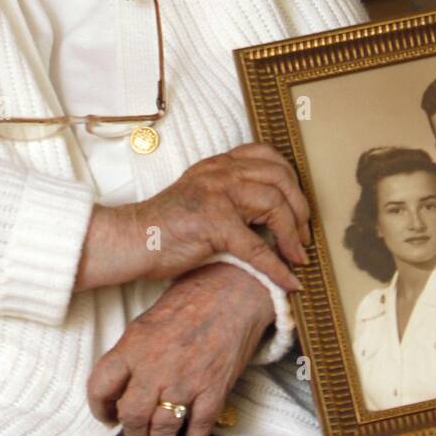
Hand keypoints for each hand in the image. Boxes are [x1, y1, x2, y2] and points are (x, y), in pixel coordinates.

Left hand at [86, 261, 274, 435]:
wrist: (236, 287)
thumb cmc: (193, 296)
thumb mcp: (150, 318)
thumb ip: (135, 351)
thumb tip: (124, 384)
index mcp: (135, 344)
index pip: (101, 385)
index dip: (99, 408)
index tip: (106, 417)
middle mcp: (156, 365)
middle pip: (131, 416)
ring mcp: (186, 379)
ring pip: (162, 430)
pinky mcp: (214, 388)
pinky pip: (198, 429)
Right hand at [132, 142, 309, 290]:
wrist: (130, 239)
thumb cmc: (166, 225)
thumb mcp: (201, 195)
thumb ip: (230, 194)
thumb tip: (270, 216)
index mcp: (218, 164)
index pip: (267, 154)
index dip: (291, 177)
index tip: (299, 203)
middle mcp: (220, 172)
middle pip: (279, 177)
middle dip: (300, 207)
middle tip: (304, 235)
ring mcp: (217, 195)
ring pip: (274, 204)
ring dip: (293, 234)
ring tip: (298, 255)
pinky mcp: (214, 223)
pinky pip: (257, 247)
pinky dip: (277, 267)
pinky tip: (287, 280)